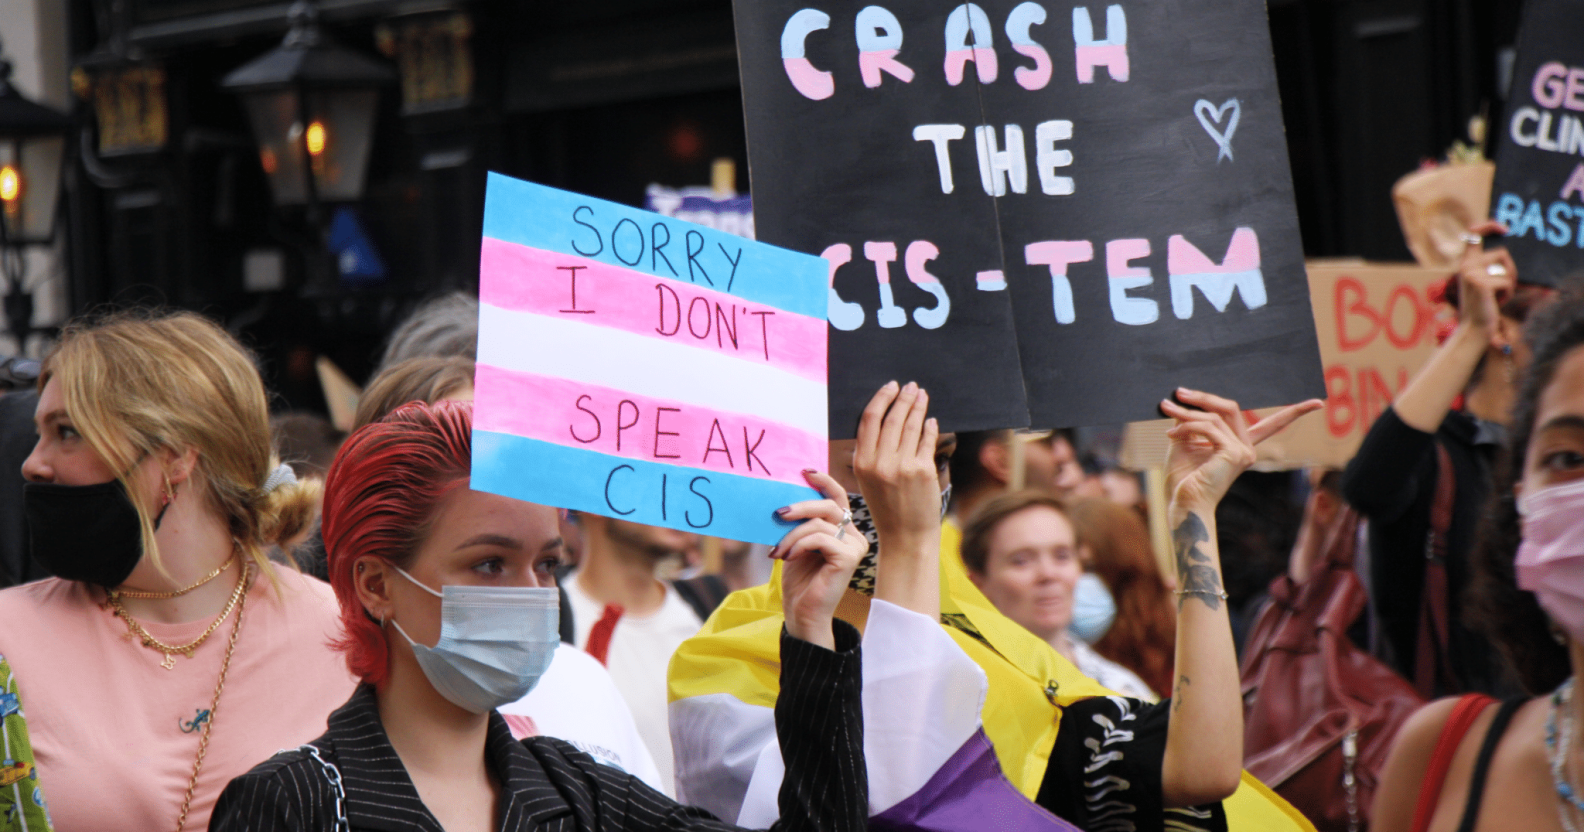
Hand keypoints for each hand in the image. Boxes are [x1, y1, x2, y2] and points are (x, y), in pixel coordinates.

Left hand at [773, 471, 865, 649]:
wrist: (803, 613)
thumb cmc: (799, 580)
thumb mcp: (796, 543)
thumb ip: (799, 522)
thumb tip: (783, 498)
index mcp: (844, 529)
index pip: (838, 497)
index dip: (824, 481)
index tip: (804, 471)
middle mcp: (854, 536)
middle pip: (829, 505)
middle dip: (800, 506)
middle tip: (777, 513)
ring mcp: (855, 547)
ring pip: (820, 523)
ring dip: (792, 535)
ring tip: (777, 550)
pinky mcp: (848, 559)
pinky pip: (820, 538)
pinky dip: (799, 545)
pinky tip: (788, 557)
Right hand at [852, 381, 941, 554]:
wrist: (906, 537)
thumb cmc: (888, 509)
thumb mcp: (869, 480)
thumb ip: (873, 453)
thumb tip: (887, 420)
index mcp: (862, 463)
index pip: (869, 420)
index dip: (881, 399)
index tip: (890, 387)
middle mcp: (879, 463)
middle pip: (891, 419)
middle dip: (903, 398)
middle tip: (911, 386)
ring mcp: (901, 466)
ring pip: (910, 426)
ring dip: (917, 406)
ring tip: (922, 395)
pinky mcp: (922, 471)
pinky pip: (926, 440)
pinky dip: (929, 427)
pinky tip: (931, 420)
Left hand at [1160, 389, 1320, 513]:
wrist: (1183, 504)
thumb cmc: (1182, 478)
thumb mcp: (1185, 441)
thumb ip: (1190, 421)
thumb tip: (1184, 399)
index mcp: (1240, 446)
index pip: (1273, 425)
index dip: (1295, 412)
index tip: (1318, 403)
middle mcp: (1247, 449)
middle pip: (1232, 408)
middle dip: (1204, 397)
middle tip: (1178, 392)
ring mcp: (1243, 452)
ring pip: (1214, 416)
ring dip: (1186, 413)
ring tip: (1166, 412)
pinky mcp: (1234, 454)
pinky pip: (1208, 427)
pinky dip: (1187, 426)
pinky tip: (1172, 435)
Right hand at [1453, 220, 1516, 333]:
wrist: (1473, 330)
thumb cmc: (1482, 306)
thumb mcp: (1483, 282)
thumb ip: (1488, 266)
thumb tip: (1504, 252)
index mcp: (1465, 263)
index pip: (1473, 235)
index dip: (1488, 226)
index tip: (1504, 228)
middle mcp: (1466, 265)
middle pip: (1502, 253)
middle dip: (1510, 270)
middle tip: (1504, 287)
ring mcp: (1472, 273)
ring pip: (1506, 268)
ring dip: (1509, 283)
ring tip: (1497, 297)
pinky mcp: (1481, 283)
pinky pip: (1507, 281)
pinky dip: (1507, 293)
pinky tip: (1496, 302)